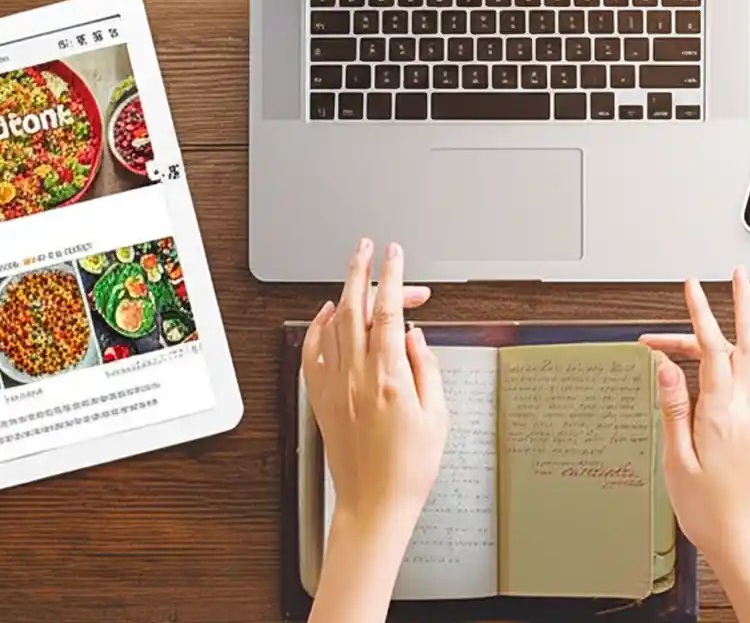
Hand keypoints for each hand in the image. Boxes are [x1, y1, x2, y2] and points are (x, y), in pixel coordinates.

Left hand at [303, 239, 449, 622]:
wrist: (374, 503)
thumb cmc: (409, 467)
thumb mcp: (437, 415)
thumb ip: (426, 367)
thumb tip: (414, 335)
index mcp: (388, 376)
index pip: (389, 311)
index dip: (393, 276)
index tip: (396, 255)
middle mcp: (356, 376)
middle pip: (355, 307)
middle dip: (362, 270)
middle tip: (368, 247)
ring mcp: (334, 386)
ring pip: (333, 324)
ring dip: (344, 293)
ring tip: (356, 274)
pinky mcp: (321, 399)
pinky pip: (312, 352)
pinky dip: (318, 326)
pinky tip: (326, 316)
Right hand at [642, 269, 749, 622]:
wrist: (743, 543)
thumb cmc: (710, 511)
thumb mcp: (678, 459)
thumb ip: (672, 408)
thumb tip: (666, 366)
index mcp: (723, 414)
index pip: (714, 348)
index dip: (702, 312)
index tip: (692, 286)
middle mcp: (742, 410)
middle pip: (746, 344)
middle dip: (742, 306)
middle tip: (736, 279)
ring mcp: (749, 419)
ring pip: (740, 362)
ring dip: (718, 338)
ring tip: (677, 334)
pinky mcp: (747, 429)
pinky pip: (736, 382)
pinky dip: (718, 362)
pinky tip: (696, 368)